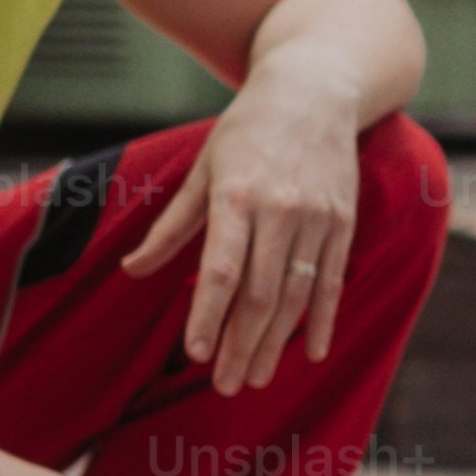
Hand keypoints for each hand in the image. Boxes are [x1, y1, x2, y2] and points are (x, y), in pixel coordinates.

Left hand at [124, 83, 361, 395]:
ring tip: (257, 378)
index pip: (222, 268)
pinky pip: (331, 280)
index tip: (196, 354)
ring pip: (296, 293)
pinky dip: (323, 319)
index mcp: (237, 195)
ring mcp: (317, 217)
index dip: (209, 315)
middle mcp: (280, 209)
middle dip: (242, 344)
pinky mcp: (342, 221)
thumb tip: (132, 271)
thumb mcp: (202, 169)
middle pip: (260, 292)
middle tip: (226, 386)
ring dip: (275, 342)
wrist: (314, 90)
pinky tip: (311, 352)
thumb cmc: (247, 131)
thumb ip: (171, 226)